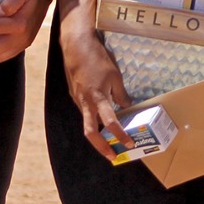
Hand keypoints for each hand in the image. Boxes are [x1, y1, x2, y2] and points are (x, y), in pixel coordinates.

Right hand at [59, 28, 131, 160]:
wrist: (76, 46)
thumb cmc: (97, 59)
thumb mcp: (115, 75)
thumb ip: (120, 93)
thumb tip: (125, 106)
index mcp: (98, 99)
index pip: (110, 123)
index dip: (120, 136)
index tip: (129, 144)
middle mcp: (85, 103)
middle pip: (90, 133)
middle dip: (101, 147)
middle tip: (112, 156)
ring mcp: (78, 100)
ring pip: (86, 123)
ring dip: (96, 135)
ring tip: (109, 141)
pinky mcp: (74, 94)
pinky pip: (84, 111)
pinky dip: (92, 119)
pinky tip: (100, 117)